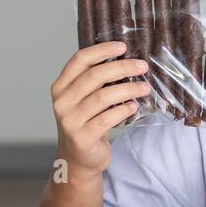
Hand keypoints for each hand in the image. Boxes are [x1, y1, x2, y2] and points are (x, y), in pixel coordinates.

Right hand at [50, 42, 150, 178]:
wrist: (78, 159)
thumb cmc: (86, 124)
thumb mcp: (83, 100)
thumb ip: (95, 83)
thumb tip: (126, 60)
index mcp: (60, 87)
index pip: (79, 60)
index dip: (101, 50)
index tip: (122, 46)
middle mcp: (62, 102)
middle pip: (94, 76)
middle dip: (122, 68)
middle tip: (142, 66)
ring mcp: (70, 120)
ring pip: (103, 97)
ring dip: (128, 89)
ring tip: (144, 87)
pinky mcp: (82, 137)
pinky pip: (107, 119)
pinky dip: (123, 110)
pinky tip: (134, 106)